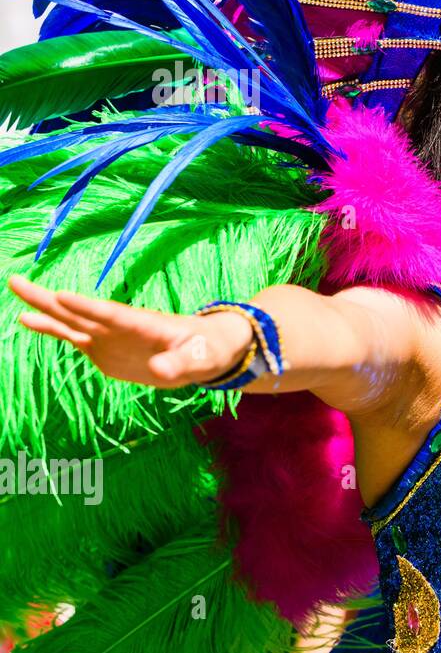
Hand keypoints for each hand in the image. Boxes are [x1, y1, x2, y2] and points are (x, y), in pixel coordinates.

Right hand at [8, 275, 253, 388]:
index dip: (88, 307)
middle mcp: (121, 326)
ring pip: (71, 320)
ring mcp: (110, 336)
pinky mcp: (104, 348)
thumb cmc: (209, 349)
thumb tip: (160, 371)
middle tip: (15, 281)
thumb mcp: (202, 359)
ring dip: (44, 309)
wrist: (207, 351)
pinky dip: (52, 329)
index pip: (112, 314)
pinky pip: (74, 337)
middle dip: (49, 298)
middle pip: (80, 310)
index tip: (62, 296)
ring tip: (15, 293)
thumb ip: (181, 364)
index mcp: (144, 324)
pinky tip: (26, 320)